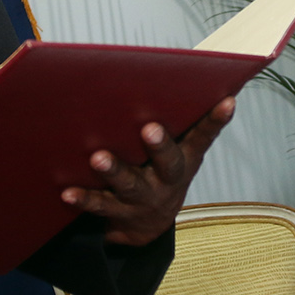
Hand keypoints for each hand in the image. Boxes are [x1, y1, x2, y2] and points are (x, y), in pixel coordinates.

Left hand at [59, 98, 235, 245]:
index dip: (216, 119)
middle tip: (149, 129)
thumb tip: (177, 70)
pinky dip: (84, 199)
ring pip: (130, 185)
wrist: (147, 225)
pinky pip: (101, 205)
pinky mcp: (119, 212)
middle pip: (168, 164)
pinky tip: (67, 192)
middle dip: (159, 146)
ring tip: (98, 157)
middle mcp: (168, 180)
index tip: (227, 100)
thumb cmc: (158, 169)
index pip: (204, 137)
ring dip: (115, 170)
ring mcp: (144, 198)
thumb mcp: (175, 150)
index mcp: (185, 159)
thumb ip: (176, 119)